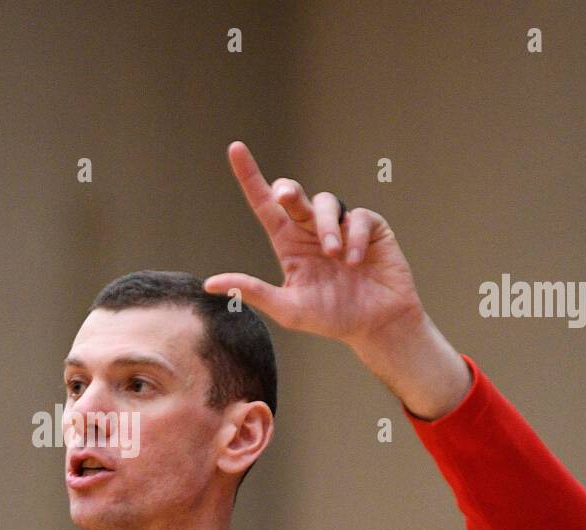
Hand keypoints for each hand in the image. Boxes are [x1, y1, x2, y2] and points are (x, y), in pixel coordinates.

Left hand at [204, 141, 423, 345]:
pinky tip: (354, 262)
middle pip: (293, 193)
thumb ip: (252, 292)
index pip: (265, 204)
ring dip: (326, 228)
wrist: (376, 325)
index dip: (250, 176)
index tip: (235, 148)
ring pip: (325, 203)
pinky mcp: (370, 227)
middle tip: (286, 197)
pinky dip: (353, 238)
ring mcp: (341, 225)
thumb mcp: (287, 308)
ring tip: (334, 258)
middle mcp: (311, 229)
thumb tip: (210, 283)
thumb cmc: (331, 318)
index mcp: (288, 242)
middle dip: (288, 190)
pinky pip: (358, 218)